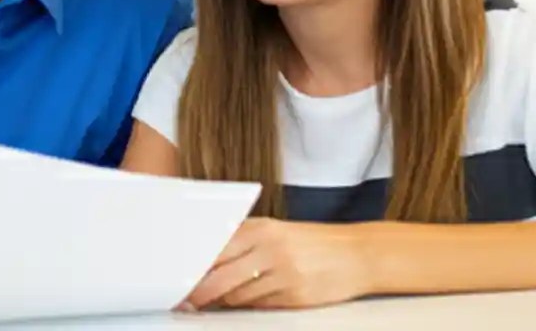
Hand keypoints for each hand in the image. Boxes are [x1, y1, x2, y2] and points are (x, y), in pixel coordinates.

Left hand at [185, 218, 370, 310]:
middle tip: (185, 299)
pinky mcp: (294, 297)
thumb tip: (207, 261)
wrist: (357, 254)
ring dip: (222, 300)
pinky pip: (258, 306)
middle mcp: (270, 249)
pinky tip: (244, 301)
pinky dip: (247, 306)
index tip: (178, 276)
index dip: (194, 265)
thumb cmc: (312, 243)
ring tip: (214, 300)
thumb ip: (243, 242)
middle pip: (220, 275)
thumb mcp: (276, 232)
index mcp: (261, 228)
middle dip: (199, 291)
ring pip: (237, 295)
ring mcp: (283, 274)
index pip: (216, 248)